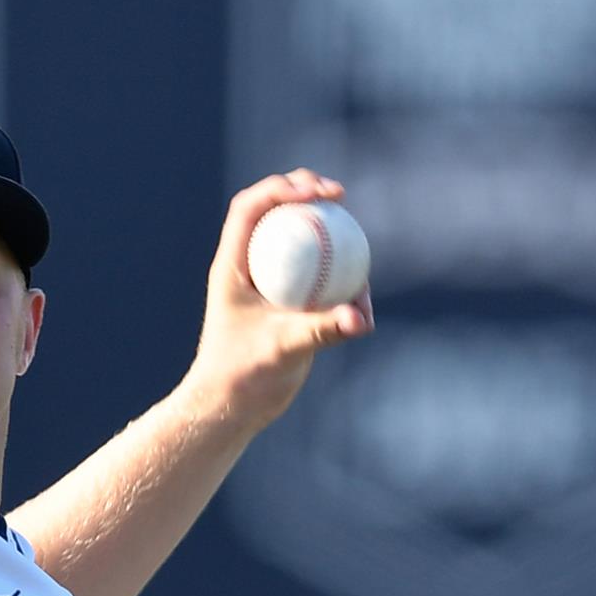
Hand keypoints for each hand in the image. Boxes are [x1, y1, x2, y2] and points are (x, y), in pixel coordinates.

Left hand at [181, 168, 374, 434]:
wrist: (231, 407)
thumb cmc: (243, 377)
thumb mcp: (282, 350)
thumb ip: (321, 330)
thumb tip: (361, 318)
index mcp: (232, 265)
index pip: (251, 208)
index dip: (282, 188)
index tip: (318, 192)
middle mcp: (249, 268)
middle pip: (275, 211)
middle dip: (305, 190)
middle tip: (338, 194)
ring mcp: (270, 284)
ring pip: (299, 241)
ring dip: (328, 232)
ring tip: (358, 241)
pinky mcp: (288, 304)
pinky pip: (317, 278)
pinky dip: (340, 280)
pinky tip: (363, 299)